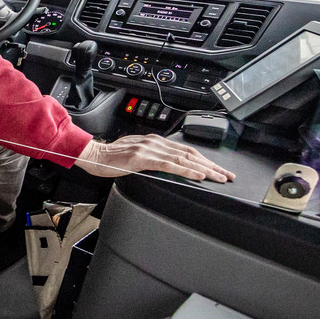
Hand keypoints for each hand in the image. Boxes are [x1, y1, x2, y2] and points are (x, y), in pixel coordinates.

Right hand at [75, 135, 234, 181]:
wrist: (92, 155)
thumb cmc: (110, 157)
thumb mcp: (134, 153)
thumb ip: (151, 156)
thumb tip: (166, 165)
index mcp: (154, 140)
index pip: (186, 150)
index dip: (205, 159)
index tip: (218, 169)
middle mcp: (155, 142)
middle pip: (190, 153)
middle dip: (212, 165)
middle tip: (227, 175)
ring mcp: (149, 149)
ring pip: (184, 159)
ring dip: (205, 169)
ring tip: (219, 177)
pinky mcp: (142, 159)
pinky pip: (170, 165)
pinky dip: (186, 170)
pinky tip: (198, 175)